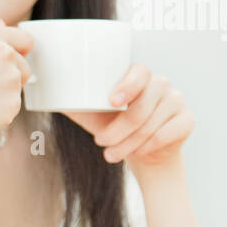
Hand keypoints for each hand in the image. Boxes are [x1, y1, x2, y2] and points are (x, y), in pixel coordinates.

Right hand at [0, 19, 32, 145]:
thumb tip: (0, 22)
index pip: (24, 39)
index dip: (20, 52)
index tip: (9, 64)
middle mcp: (5, 53)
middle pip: (25, 67)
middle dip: (10, 78)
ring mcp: (11, 77)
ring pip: (17, 88)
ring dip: (3, 95)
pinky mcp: (13, 102)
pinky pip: (12, 107)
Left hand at [62, 64, 192, 173]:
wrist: (141, 151)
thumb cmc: (110, 126)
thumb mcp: (89, 114)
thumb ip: (69, 100)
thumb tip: (39, 89)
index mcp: (139, 76)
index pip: (140, 72)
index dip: (128, 85)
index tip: (112, 101)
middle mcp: (162, 84)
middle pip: (143, 106)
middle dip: (118, 130)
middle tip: (101, 143)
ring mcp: (177, 101)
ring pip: (152, 125)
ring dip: (128, 144)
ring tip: (111, 154)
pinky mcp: (187, 120)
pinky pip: (167, 134)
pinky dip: (148, 147)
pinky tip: (137, 153)